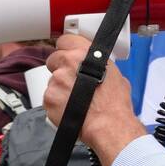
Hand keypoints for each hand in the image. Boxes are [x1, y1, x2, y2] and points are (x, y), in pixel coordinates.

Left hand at [44, 33, 144, 164]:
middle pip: (53, 60)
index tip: (67, 56)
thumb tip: (98, 68)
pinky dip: (56, 104)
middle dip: (60, 69)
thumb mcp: (115, 75)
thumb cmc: (115, 104)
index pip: (65, 40)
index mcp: (84, 53)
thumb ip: (99, 66)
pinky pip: (49, 99)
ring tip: (74, 101)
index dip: (66, 49)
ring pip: (52, 81)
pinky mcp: (49, 98)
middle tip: (71, 82)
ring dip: (59, 89)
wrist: (108, 125)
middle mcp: (67, 63)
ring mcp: (56, 81)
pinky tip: (68, 110)